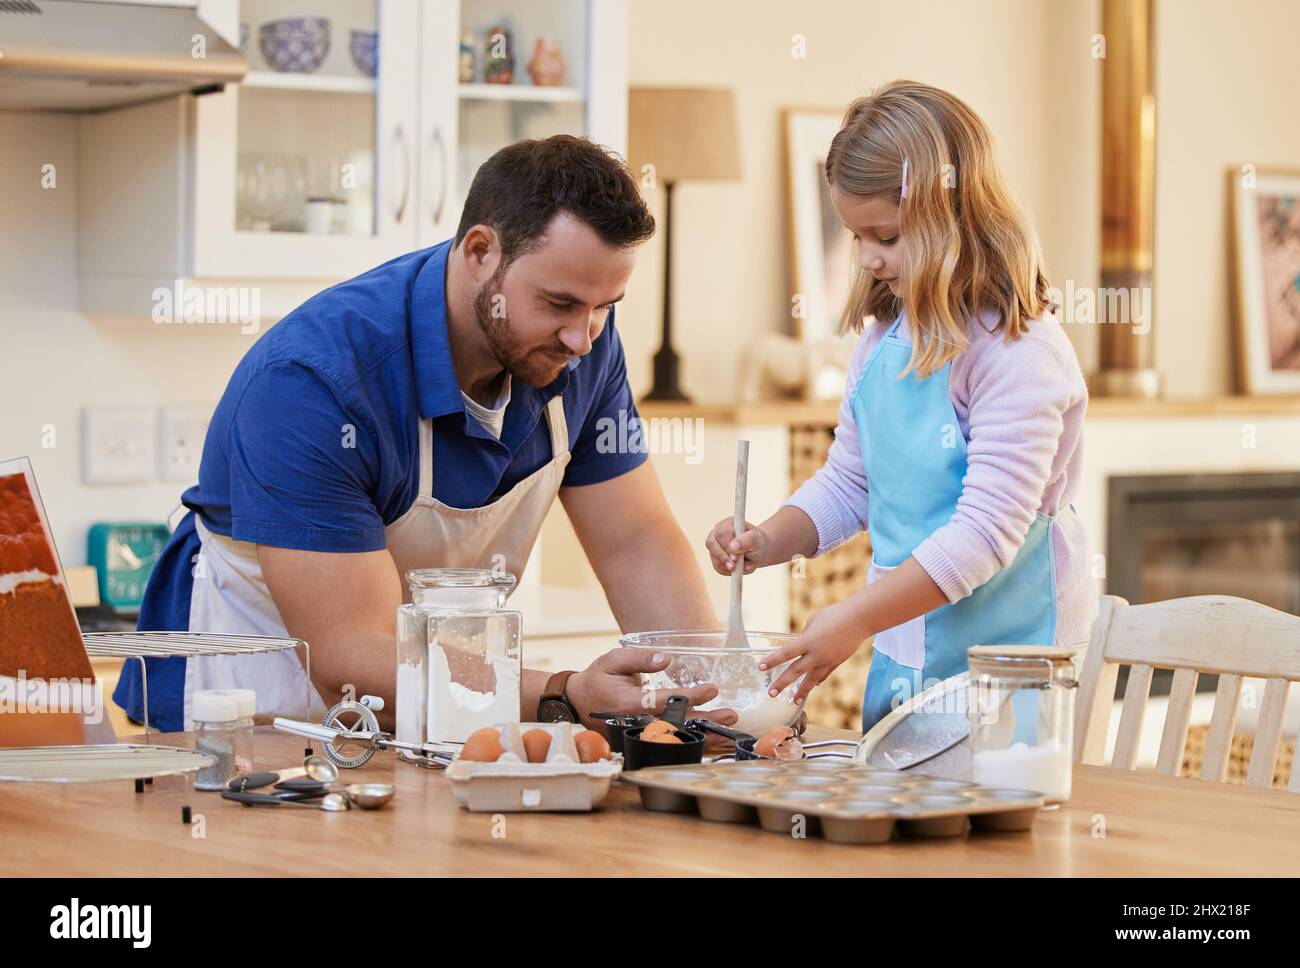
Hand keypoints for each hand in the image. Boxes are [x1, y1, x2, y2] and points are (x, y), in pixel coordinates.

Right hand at [566, 648, 737, 727]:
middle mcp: (637, 722)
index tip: (711, 689)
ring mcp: (640, 733)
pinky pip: (669, 741)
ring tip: (726, 727)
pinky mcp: (642, 738)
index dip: (690, 696)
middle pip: (675, 725)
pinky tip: (710, 736)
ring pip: (675, 737)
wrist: (579, 703)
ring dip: (703, 734)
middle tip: (730, 715)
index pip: (664, 701)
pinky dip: (691, 740)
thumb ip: (639, 658)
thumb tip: (664, 658)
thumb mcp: (613, 660)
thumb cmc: (598, 679)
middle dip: (705, 721)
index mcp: (629, 702)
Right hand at [705, 517, 773, 575]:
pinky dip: (729, 571)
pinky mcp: (715, 557)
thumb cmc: (758, 542)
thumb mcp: (756, 540)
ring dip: (729, 566)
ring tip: (746, 566)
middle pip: (711, 544)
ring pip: (714, 558)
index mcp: (728, 523)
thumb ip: (746, 541)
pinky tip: (739, 568)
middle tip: (735, 566)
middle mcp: (718, 531)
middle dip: (724, 558)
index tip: (736, 557)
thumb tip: (733, 547)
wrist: (759, 551)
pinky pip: (718, 567)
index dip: (727, 546)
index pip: (721, 534)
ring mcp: (714, 545)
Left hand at [760, 598, 870, 704]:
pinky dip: (817, 680)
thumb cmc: (835, 614)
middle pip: (796, 671)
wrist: (860, 619)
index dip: (772, 661)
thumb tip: (802, 643)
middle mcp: (817, 654)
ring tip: (794, 701)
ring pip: (812, 679)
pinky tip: (812, 686)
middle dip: (782, 683)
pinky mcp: (837, 662)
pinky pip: (825, 674)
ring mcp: (828, 660)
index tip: (760, 668)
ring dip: (802, 691)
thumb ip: (805, 634)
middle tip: (771, 693)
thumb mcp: (814, 620)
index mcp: (808, 641)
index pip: (785, 653)